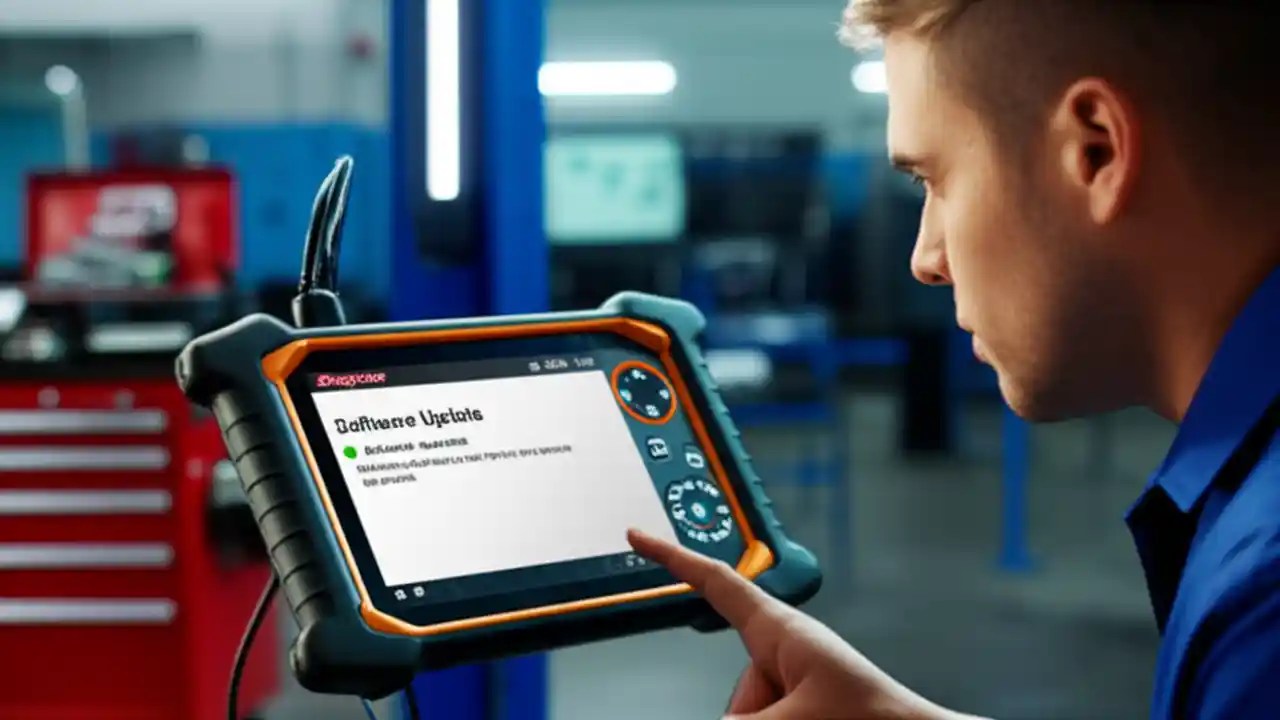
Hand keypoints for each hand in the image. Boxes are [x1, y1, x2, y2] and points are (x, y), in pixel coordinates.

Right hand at [627, 529, 986, 719]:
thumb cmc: (877, 716)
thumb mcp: (794, 717)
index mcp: (779, 629)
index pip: (714, 582)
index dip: (673, 557)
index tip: (640, 537)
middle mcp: (782, 652)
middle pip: (732, 693)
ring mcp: (792, 685)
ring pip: (748, 716)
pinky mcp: (801, 708)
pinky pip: (765, 719)